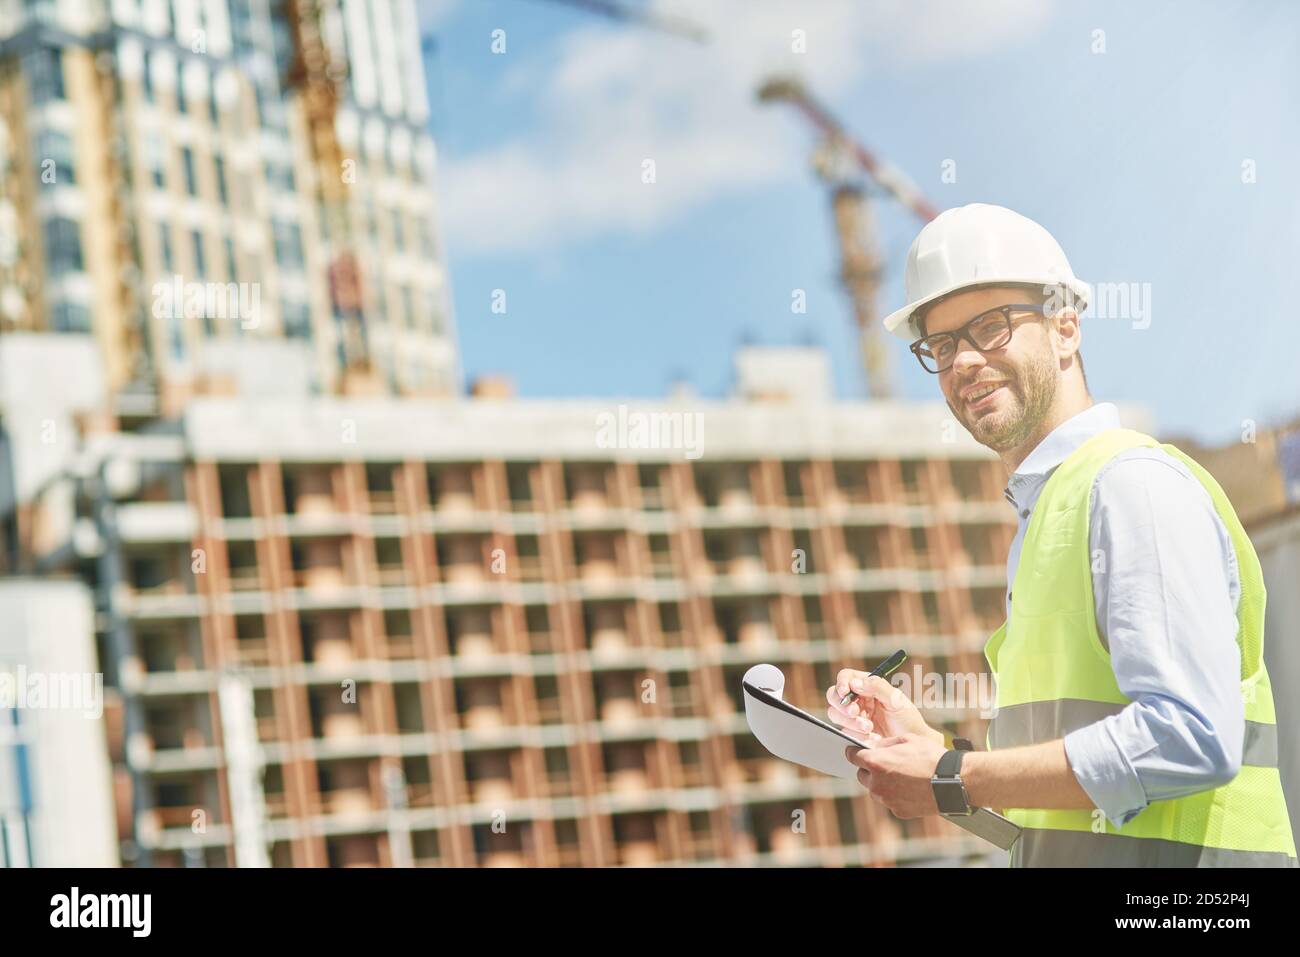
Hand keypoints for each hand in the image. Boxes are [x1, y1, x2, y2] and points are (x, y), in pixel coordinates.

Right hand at [825, 670, 942, 746]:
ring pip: (835, 714)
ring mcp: (854, 716)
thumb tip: (854, 683)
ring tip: (869, 728)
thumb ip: (877, 687)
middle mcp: (858, 699)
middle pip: (834, 695)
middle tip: (854, 713)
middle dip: (842, 705)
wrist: (912, 746)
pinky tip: (872, 738)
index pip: (846, 677)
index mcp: (867, 686)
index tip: (845, 692)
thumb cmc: (907, 720)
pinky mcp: (853, 732)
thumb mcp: (897, 700)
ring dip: (850, 721)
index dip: (842, 683)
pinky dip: (856, 734)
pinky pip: (844, 731)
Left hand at [844, 733, 948, 817]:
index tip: (856, 751)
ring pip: (876, 790)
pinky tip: (911, 788)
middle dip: (870, 769)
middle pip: (862, 775)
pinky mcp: (898, 811)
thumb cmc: (931, 757)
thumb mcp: (907, 739)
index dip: (854, 752)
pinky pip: (890, 801)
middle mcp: (876, 784)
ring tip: (903, 776)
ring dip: (883, 783)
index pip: (852, 756)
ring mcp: (887, 800)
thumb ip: (885, 744)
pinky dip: (896, 795)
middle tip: (887, 763)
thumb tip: (875, 747)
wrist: (952, 781)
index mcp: (876, 763)